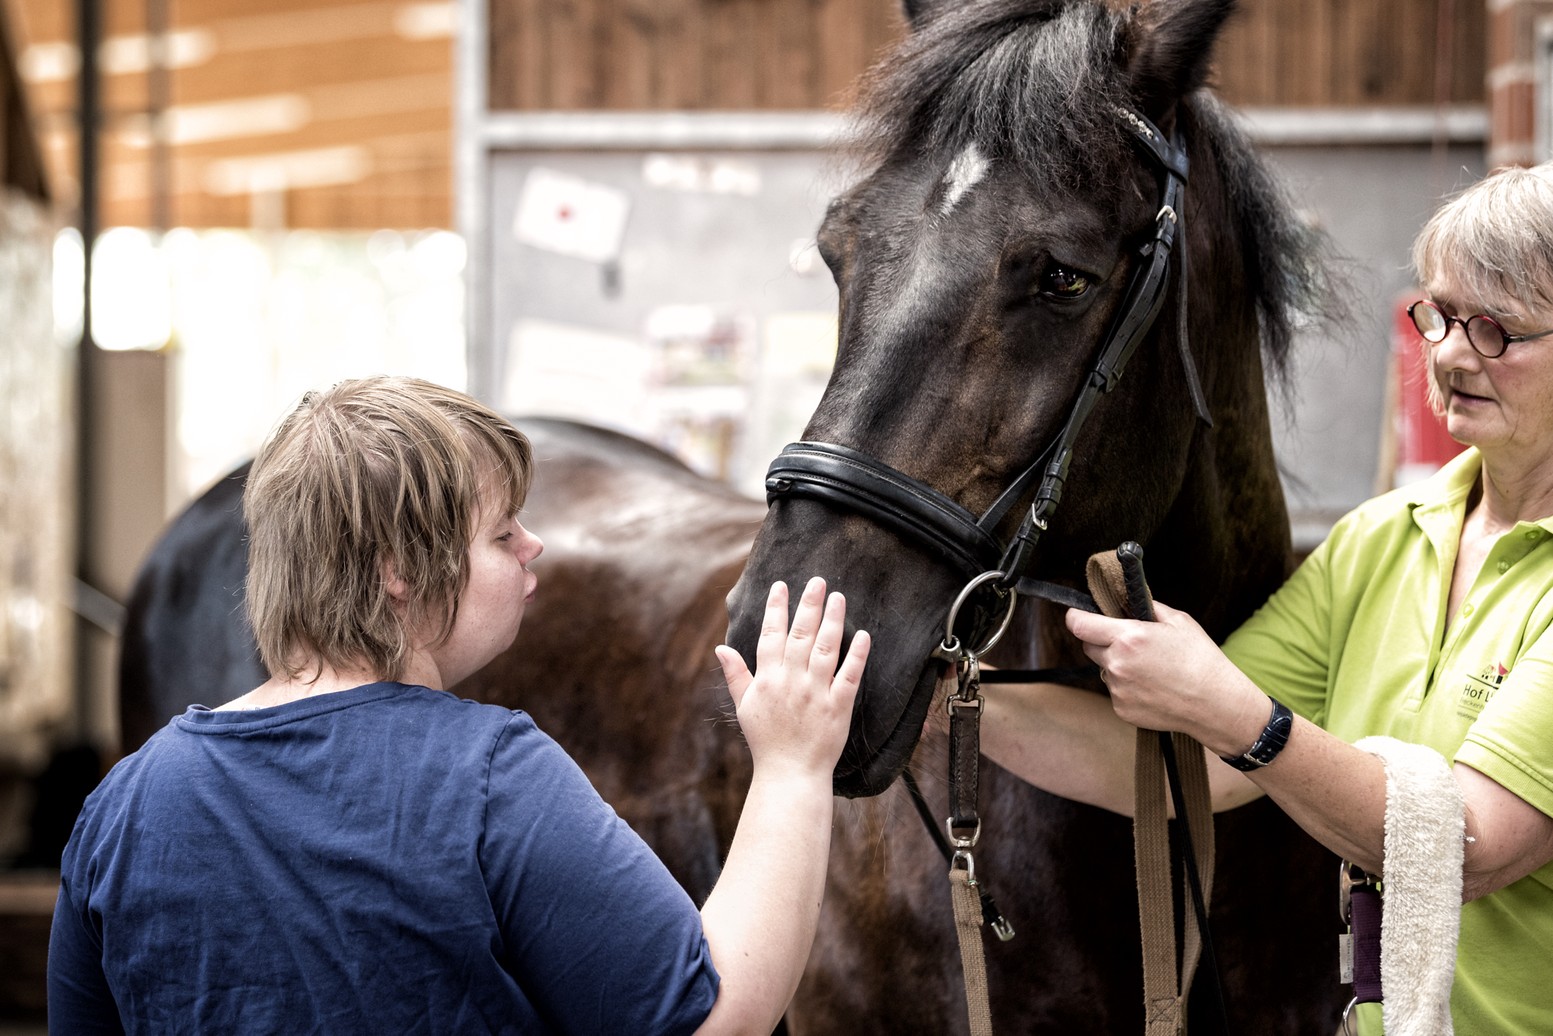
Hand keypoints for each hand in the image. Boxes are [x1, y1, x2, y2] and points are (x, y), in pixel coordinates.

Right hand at [715, 577, 870, 776]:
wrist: (789, 774)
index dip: (776, 608)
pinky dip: (857, 655)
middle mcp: (792, 681)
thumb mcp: (744, 706)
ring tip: (838, 597)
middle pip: (801, 634)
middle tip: (817, 580)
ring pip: (826, 648)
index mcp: (768, 679)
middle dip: (808, 604)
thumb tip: (721, 647)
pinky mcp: (839, 707)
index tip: (781, 586)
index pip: (771, 635)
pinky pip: (850, 676)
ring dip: (833, 620)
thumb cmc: (766, 740)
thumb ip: (735, 674)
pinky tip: (863, 635)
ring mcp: (816, 693)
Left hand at [1064, 600, 1266, 757]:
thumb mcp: (1178, 621)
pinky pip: (1115, 691)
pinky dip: (1127, 687)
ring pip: (1104, 670)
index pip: (1079, 624)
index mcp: (1128, 637)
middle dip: (1102, 641)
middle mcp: (1117, 663)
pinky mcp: (1121, 709)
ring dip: (1117, 665)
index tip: (1079, 615)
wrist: (1215, 704)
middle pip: (1089, 647)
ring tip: (1150, 669)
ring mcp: (1117, 689)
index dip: (1076, 617)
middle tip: (1130, 643)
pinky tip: (1153, 687)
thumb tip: (1127, 599)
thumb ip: (1146, 607)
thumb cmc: (1200, 659)